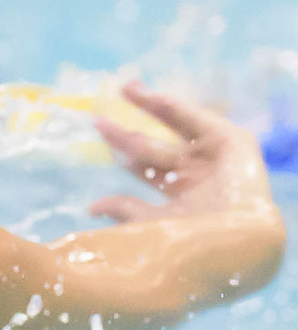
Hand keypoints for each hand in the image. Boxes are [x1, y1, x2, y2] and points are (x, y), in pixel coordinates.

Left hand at [90, 82, 274, 224]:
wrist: (237, 240)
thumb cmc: (197, 242)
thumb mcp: (152, 224)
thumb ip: (126, 210)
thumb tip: (92, 207)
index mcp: (180, 195)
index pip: (144, 168)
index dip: (122, 152)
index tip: (98, 140)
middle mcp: (197, 174)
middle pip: (153, 146)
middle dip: (126, 132)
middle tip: (97, 119)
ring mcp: (214, 157)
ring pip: (175, 125)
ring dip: (151, 104)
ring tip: (126, 87)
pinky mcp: (233, 142)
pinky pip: (199, 119)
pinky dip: (176, 109)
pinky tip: (153, 97)